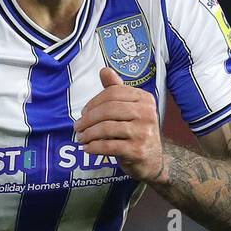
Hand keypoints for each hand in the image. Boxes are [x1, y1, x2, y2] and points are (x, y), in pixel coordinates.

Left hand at [73, 67, 163, 181]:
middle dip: (88, 119)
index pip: (112, 93)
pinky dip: (94, 147)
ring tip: (81, 138)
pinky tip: (87, 148)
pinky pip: (108, 146)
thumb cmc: (137, 131)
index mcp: (144, 99)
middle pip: (108, 110)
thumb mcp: (130, 109)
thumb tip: (104, 70)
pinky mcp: (137, 151)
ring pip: (106, 128)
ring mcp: (143, 132)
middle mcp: (146, 113)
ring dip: (88, 134)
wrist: (152, 160)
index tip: (83, 112)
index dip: (93, 102)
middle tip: (78, 127)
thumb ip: (116, 90)